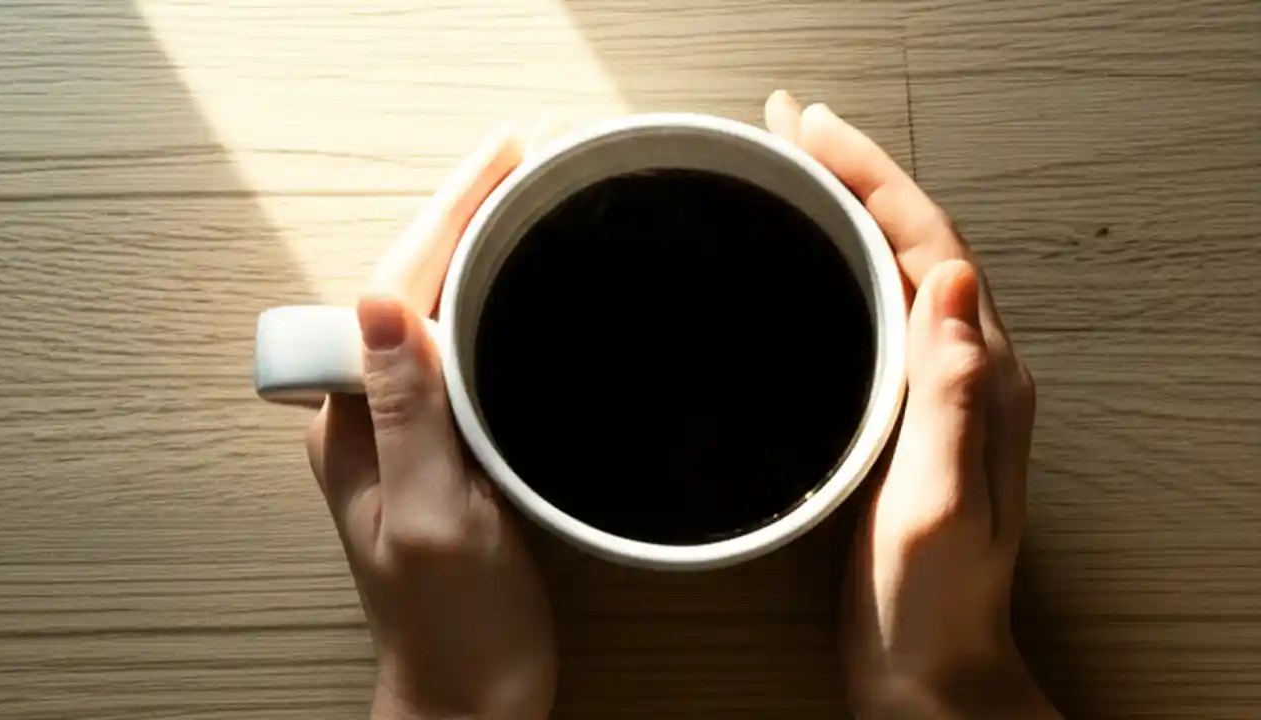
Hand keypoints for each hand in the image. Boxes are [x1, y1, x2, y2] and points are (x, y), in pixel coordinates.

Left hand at [305, 127, 554, 719]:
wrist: (471, 691)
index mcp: (355, 419)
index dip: (451, 212)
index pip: (394, 285)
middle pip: (414, 282)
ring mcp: (407, 426)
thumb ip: (406, 415)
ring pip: (438, 307)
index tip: (508, 154)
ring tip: (534, 193)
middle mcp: (371, 411)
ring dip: (483, 245)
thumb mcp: (431, 518)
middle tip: (534, 152)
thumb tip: (373, 301)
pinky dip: (495, 297)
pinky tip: (527, 280)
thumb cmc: (454, 623)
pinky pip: (462, 347)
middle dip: (470, 210)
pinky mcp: (444, 444)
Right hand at [765, 92, 1058, 717]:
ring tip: (794, 169)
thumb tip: (957, 280)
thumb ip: (955, 397)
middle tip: (788, 126)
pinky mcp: (908, 416)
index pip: (932, 246)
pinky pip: (879, 313)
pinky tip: (807, 262)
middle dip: (856, 173)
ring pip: (896, 270)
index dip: (874, 177)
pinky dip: (842, 265)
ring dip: (848, 210)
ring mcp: (940, 392)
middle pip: (916, 241)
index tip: (810, 128)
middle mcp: (971, 372)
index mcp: (983, 380)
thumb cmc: (931, 602)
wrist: (928, 670)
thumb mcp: (941, 503)